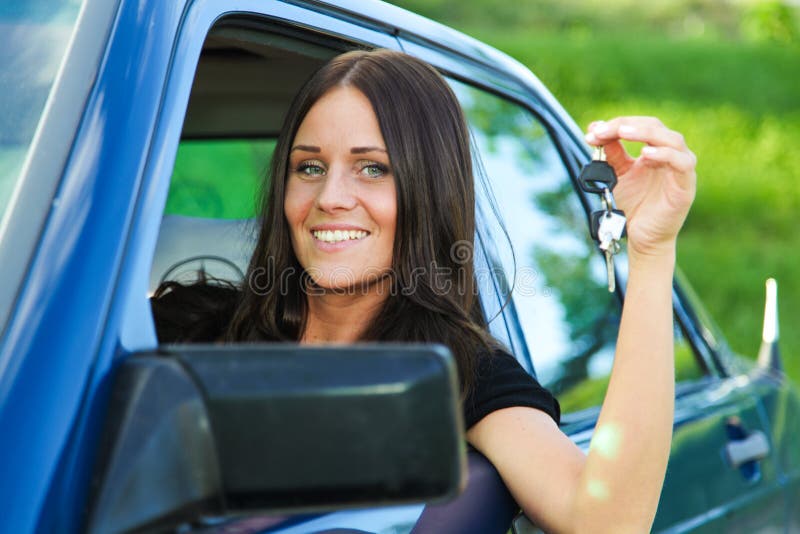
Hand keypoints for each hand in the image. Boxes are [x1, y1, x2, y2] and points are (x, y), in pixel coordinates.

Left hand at [585, 117, 695, 258]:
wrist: (642, 237)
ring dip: (645, 133)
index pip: (639, 125)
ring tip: (623, 133)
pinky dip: (665, 154)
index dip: (616, 125)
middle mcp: (671, 154)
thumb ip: (610, 153)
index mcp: (655, 149)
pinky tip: (646, 154)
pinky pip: (682, 163)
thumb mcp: (617, 175)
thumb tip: (594, 128)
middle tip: (604, 131)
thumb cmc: (635, 206)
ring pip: (672, 139)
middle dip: (626, 125)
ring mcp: (681, 168)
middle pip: (654, 126)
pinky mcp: (685, 185)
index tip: (593, 132)